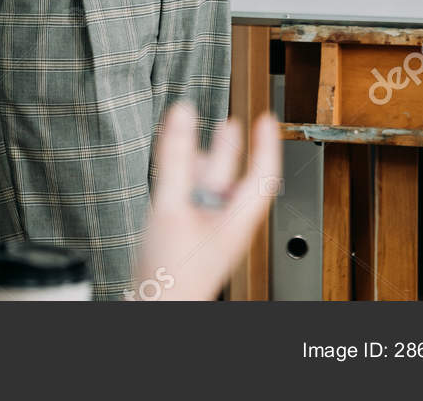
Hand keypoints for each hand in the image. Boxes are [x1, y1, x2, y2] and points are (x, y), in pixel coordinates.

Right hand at [127, 102, 281, 300]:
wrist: (156, 308)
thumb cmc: (171, 272)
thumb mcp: (172, 204)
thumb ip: (175, 157)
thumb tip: (182, 114)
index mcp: (238, 219)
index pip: (263, 175)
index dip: (266, 143)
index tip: (265, 118)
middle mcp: (227, 225)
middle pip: (237, 180)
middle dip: (235, 149)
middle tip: (235, 122)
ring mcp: (208, 233)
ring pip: (212, 190)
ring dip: (206, 161)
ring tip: (201, 138)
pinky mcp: (190, 239)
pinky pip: (194, 201)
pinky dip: (186, 179)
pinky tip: (174, 168)